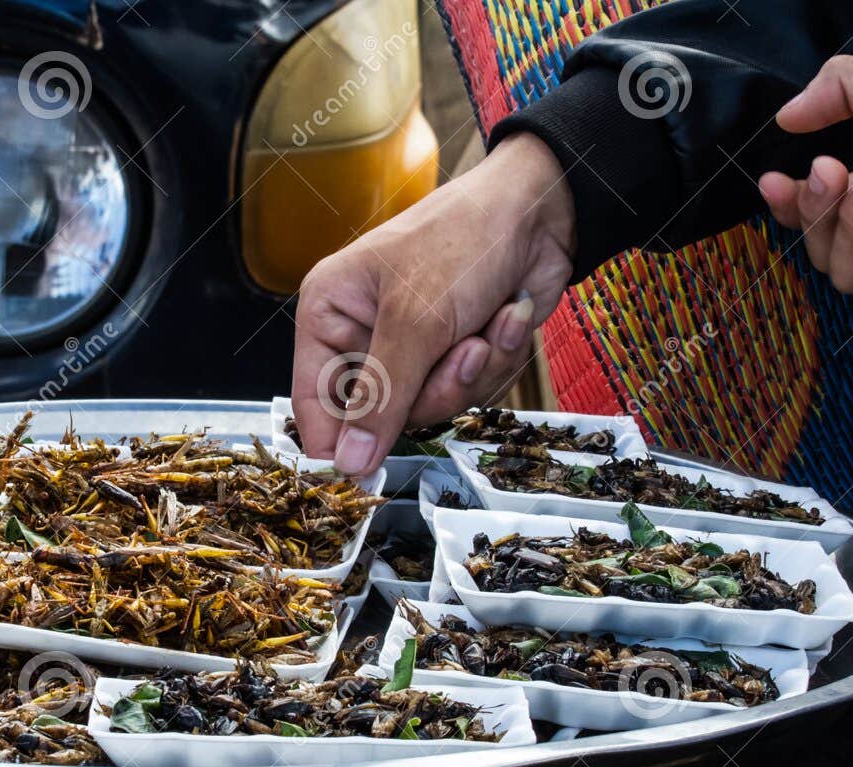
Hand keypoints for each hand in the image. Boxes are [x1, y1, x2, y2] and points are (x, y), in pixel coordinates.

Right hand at [292, 132, 576, 474]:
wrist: (540, 208)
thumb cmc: (463, 240)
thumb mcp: (416, 321)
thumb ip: (381, 398)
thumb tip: (350, 463)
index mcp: (329, 312)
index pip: (312, 400)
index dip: (339, 440)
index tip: (367, 471)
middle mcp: (362, 332)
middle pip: (381, 414)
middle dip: (433, 388)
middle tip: (462, 351)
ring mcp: (411, 346)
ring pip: (431, 406)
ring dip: (471, 372)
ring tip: (486, 326)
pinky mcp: (453, 351)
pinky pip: (467, 391)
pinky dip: (494, 359)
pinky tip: (504, 317)